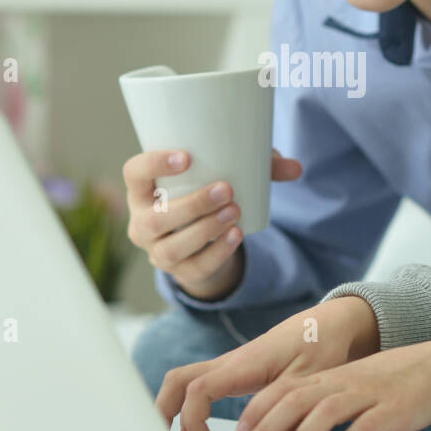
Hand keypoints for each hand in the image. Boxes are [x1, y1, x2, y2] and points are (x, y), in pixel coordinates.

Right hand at [123, 147, 301, 299]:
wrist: (205, 241)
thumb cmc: (208, 194)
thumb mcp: (226, 175)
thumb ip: (258, 167)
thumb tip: (296, 167)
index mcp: (143, 191)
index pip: (134, 173)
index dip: (154, 164)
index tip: (187, 157)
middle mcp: (142, 222)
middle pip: (155, 217)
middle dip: (192, 204)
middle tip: (226, 189)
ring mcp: (157, 252)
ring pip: (171, 248)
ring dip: (204, 230)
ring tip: (234, 212)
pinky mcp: (179, 272)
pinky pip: (194, 267)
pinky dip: (217, 252)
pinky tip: (235, 236)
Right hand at [155, 296, 379, 430]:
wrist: (328, 323)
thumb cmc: (320, 345)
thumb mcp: (306, 382)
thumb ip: (281, 410)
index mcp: (244, 364)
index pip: (198, 389)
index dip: (192, 419)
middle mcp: (230, 361)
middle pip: (177, 380)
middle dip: (163, 410)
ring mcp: (230, 364)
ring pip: (185, 380)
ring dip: (173, 408)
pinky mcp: (235, 370)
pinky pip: (200, 385)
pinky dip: (189, 405)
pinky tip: (197, 430)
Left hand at [233, 340, 430, 430]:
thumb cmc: (388, 381)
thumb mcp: (347, 385)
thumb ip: (319, 401)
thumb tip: (284, 425)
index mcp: (329, 378)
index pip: (284, 388)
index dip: (259, 408)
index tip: (240, 430)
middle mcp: (342, 383)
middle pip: (296, 399)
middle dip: (268, 425)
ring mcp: (366, 395)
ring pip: (326, 411)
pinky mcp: (390, 410)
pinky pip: (364, 426)